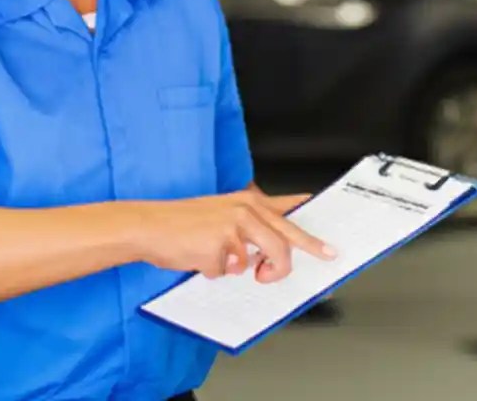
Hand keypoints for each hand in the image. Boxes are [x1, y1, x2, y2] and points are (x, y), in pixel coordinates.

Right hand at [139, 189, 335, 283]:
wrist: (148, 225)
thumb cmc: (181, 222)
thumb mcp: (220, 212)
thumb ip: (248, 223)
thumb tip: (266, 249)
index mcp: (247, 202)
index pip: (289, 211)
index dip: (311, 231)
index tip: (329, 248)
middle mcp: (244, 212)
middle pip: (284, 243)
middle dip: (291, 264)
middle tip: (306, 271)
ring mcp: (233, 230)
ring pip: (259, 263)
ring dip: (246, 271)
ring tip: (224, 262)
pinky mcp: (219, 249)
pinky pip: (227, 273)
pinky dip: (214, 272)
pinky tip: (198, 257)